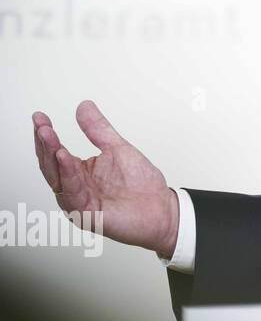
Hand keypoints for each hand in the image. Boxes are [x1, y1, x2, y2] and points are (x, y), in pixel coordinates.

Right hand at [32, 100, 178, 256]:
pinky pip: (74, 193)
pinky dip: (68, 175)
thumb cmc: (141, 185)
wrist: (162, 209)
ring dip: (52, 155)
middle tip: (42, 124)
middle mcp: (74, 188)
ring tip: (48, 134)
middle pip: (51, 165)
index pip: (55, 152)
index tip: (39, 115)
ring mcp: (79, 202)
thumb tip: (84, 106)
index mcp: (79, 174)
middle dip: (45, 143)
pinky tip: (64, 157)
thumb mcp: (118, 148)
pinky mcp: (88, 215)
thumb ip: (98, 129)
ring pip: (58, 178)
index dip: (46, 135)